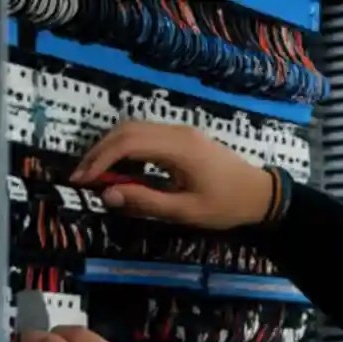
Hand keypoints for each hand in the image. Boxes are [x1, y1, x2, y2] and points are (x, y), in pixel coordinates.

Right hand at [70, 120, 273, 229]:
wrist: (261, 194)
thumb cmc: (227, 205)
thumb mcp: (186, 211)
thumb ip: (146, 201)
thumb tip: (108, 195)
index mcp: (179, 148)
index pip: (128, 143)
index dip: (100, 160)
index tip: (82, 180)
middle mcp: (177, 132)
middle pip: (126, 130)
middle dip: (99, 152)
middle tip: (81, 177)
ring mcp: (181, 132)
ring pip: (135, 129)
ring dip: (111, 148)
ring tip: (96, 174)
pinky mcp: (184, 138)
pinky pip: (147, 135)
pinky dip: (128, 147)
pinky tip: (120, 168)